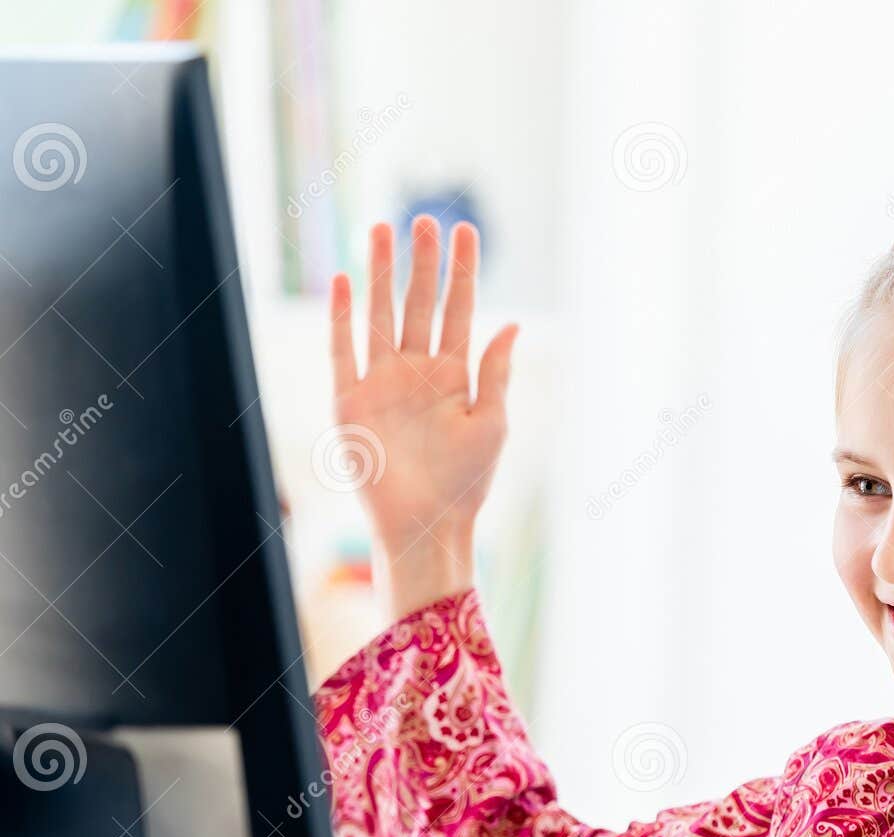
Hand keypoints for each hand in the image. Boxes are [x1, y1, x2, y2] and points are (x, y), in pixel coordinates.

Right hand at [329, 216, 517, 613]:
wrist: (426, 525)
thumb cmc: (465, 483)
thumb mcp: (491, 424)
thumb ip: (496, 373)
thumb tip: (513, 325)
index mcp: (454, 374)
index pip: (458, 309)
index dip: (462, 271)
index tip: (466, 231)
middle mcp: (416, 371)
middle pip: (418, 303)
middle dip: (421, 262)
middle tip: (424, 218)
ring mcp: (381, 382)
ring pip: (380, 316)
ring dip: (381, 275)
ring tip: (382, 230)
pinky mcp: (350, 400)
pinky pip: (343, 350)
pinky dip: (343, 318)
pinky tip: (347, 282)